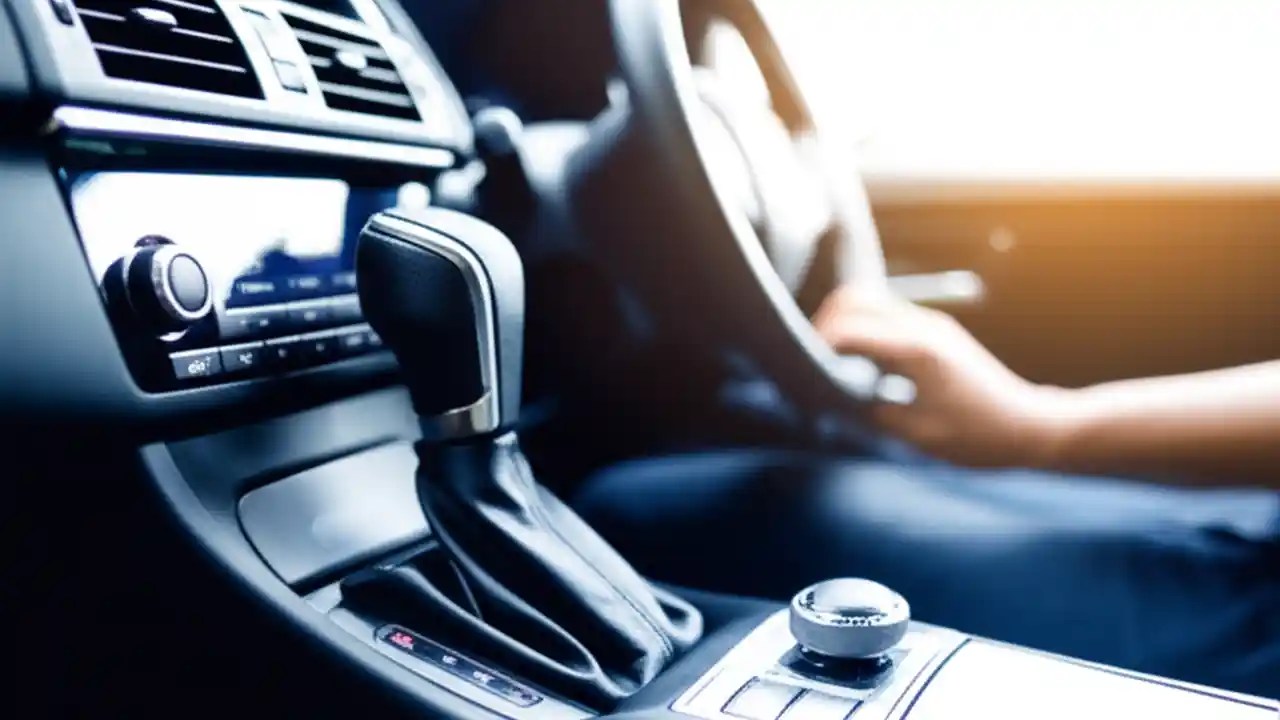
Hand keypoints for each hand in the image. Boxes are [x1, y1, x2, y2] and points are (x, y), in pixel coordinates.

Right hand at [813, 287, 1070, 468]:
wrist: (1031, 427)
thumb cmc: (980, 437)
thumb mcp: (918, 435)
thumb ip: (872, 412)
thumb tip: (835, 399)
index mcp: (916, 351)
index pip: (849, 328)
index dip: (817, 347)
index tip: (805, 375)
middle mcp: (922, 327)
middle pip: (853, 298)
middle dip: (824, 326)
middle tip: (813, 363)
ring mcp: (930, 325)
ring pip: (869, 301)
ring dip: (844, 325)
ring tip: (834, 364)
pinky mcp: (934, 332)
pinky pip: (886, 316)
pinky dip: (863, 331)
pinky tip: (862, 366)